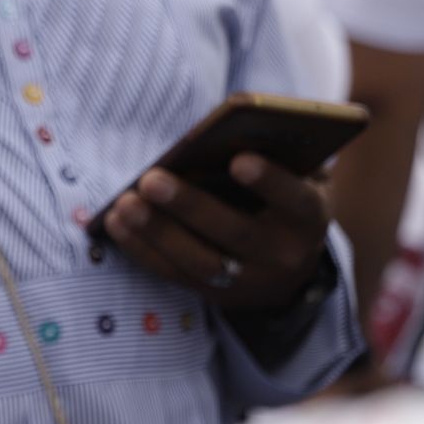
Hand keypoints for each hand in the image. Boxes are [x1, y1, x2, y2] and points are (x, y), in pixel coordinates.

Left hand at [101, 155, 333, 321]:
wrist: (286, 270)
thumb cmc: (279, 202)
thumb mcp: (292, 179)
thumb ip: (274, 157)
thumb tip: (232, 129)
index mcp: (308, 218)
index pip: (296, 200)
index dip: (270, 181)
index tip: (239, 160)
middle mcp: (283, 255)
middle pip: (236, 234)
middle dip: (190, 206)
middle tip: (151, 179)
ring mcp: (248, 281)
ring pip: (200, 262)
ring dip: (157, 232)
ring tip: (124, 203)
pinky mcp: (213, 294)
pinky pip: (173, 274)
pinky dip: (141, 248)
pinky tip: (115, 221)